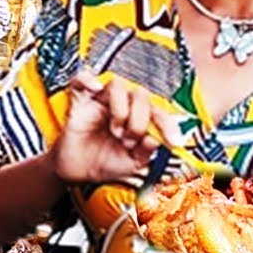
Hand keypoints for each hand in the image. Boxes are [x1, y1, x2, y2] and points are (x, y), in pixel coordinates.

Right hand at [50, 69, 183, 185]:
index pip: (158, 111)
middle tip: (129, 140)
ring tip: (115, 131)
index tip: (173, 141)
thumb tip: (156, 137)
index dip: (168, 124)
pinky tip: (95, 88)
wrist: (78, 173)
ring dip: (120, 110)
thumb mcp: (133, 164)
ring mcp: (101, 102)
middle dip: (139, 121)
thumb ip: (147, 150)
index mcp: (138, 119)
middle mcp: (122, 106)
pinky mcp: (80, 101)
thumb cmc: (105, 163)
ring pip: (117, 86)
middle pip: (140, 95)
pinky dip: (88, 79)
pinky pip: (81, 79)